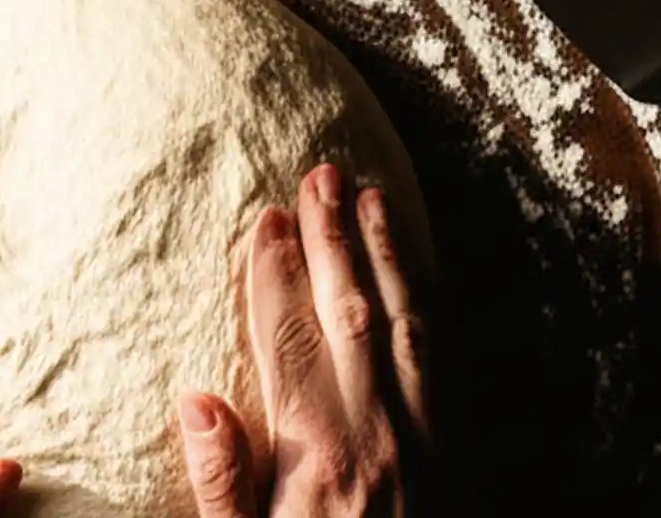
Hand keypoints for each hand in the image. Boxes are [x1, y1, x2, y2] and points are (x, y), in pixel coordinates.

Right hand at [178, 163, 429, 515]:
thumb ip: (221, 485)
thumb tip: (198, 401)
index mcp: (320, 458)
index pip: (291, 340)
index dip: (275, 275)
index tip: (265, 219)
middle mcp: (382, 435)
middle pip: (353, 314)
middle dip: (334, 240)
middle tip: (320, 175)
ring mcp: (430, 440)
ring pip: (412, 324)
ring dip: (390, 255)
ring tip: (373, 197)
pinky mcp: (461, 451)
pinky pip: (454, 359)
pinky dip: (437, 303)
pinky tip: (423, 271)